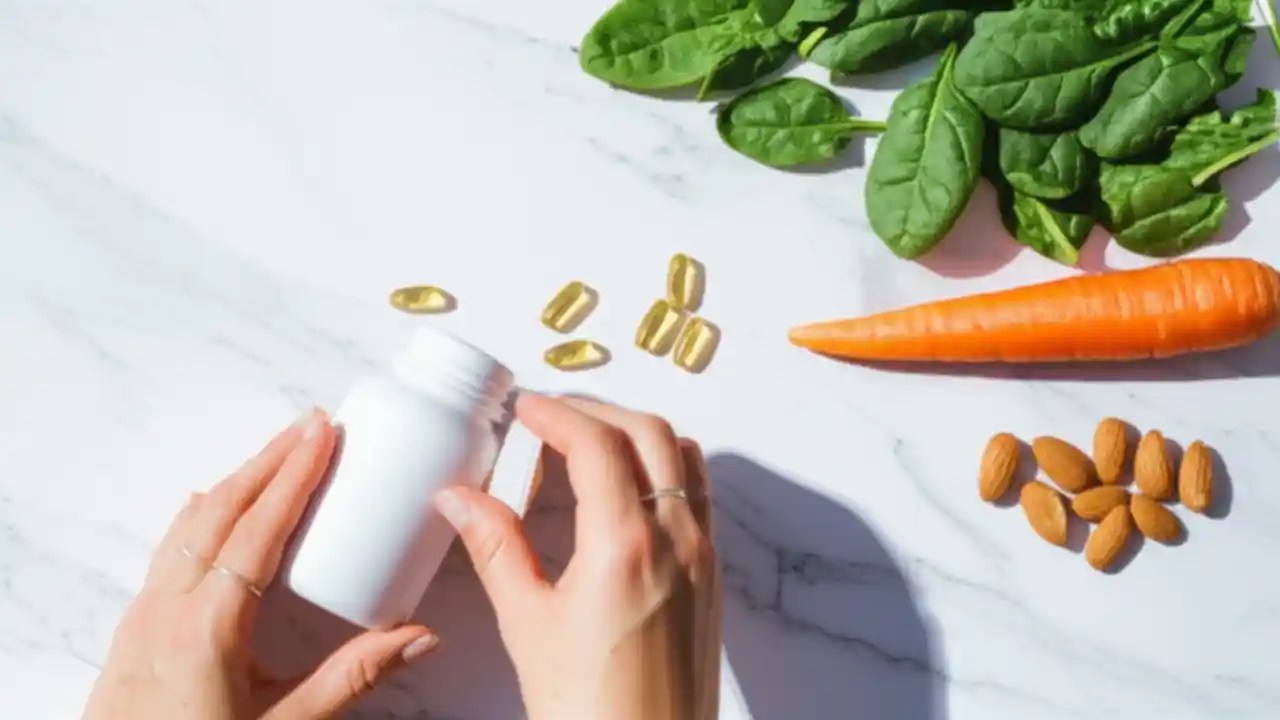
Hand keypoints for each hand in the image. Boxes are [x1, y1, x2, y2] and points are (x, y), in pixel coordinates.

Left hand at [84, 410, 439, 719]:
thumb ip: (352, 677)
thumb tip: (418, 638)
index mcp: (207, 626)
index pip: (258, 530)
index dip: (294, 477)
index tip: (322, 435)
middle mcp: (167, 608)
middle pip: (220, 509)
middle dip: (269, 460)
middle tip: (310, 425)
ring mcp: (144, 614)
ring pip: (190, 524)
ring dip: (236, 481)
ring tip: (276, 454)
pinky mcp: (135, 627)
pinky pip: (169, 549)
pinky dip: (202, 514)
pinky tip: (211, 507)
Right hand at [434, 394, 721, 719]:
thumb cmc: (588, 708)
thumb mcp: (528, 625)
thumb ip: (496, 548)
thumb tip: (457, 498)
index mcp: (626, 544)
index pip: (598, 443)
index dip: (558, 413)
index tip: (526, 408)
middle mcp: (677, 537)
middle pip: (648, 432)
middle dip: (597, 410)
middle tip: (550, 416)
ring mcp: (703, 553)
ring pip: (683, 456)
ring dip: (637, 432)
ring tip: (587, 443)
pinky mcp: (713, 574)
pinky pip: (698, 493)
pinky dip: (665, 466)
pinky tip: (627, 488)